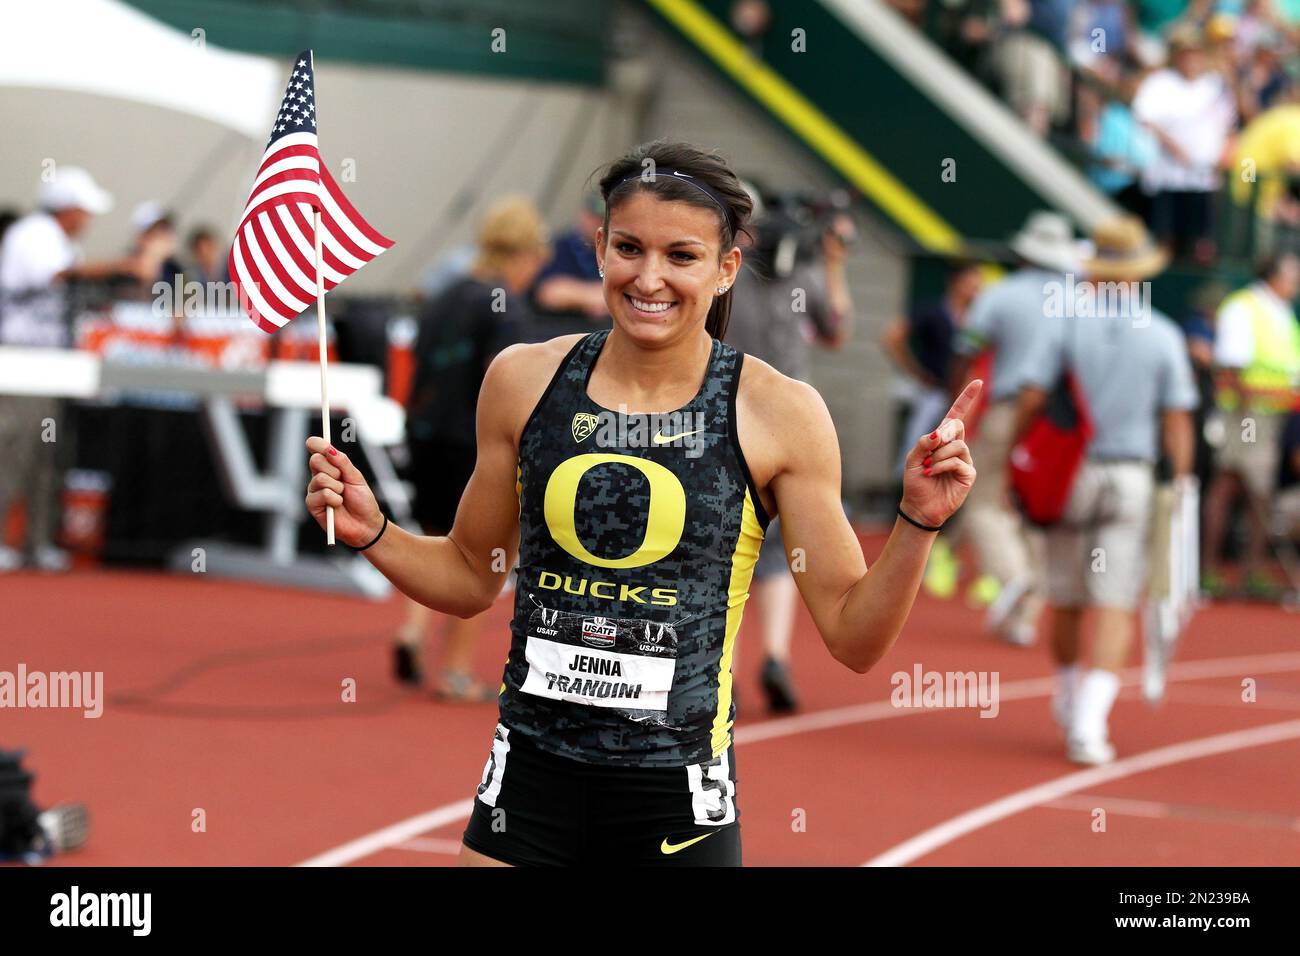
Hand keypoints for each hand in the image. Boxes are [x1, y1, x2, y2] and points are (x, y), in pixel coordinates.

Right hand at [304, 437, 384, 547]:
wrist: (366, 524)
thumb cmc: (362, 501)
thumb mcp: (356, 477)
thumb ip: (343, 463)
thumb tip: (330, 449)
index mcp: (329, 467)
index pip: (316, 450)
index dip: (316, 444)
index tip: (319, 443)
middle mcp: (319, 476)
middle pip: (315, 460)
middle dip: (334, 469)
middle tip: (343, 480)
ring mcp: (314, 490)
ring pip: (319, 478)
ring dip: (337, 487)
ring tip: (342, 496)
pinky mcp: (312, 504)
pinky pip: (322, 494)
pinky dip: (334, 499)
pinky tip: (337, 505)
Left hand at [899, 379, 981, 526]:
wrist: (918, 506)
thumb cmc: (915, 482)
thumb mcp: (912, 459)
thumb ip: (923, 443)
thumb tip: (939, 433)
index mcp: (942, 440)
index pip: (957, 415)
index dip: (967, 398)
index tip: (978, 381)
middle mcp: (956, 447)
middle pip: (957, 425)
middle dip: (943, 434)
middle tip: (931, 446)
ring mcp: (964, 460)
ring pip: (957, 445)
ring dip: (938, 456)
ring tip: (929, 468)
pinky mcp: (968, 474)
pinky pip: (958, 461)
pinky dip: (942, 465)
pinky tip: (933, 473)